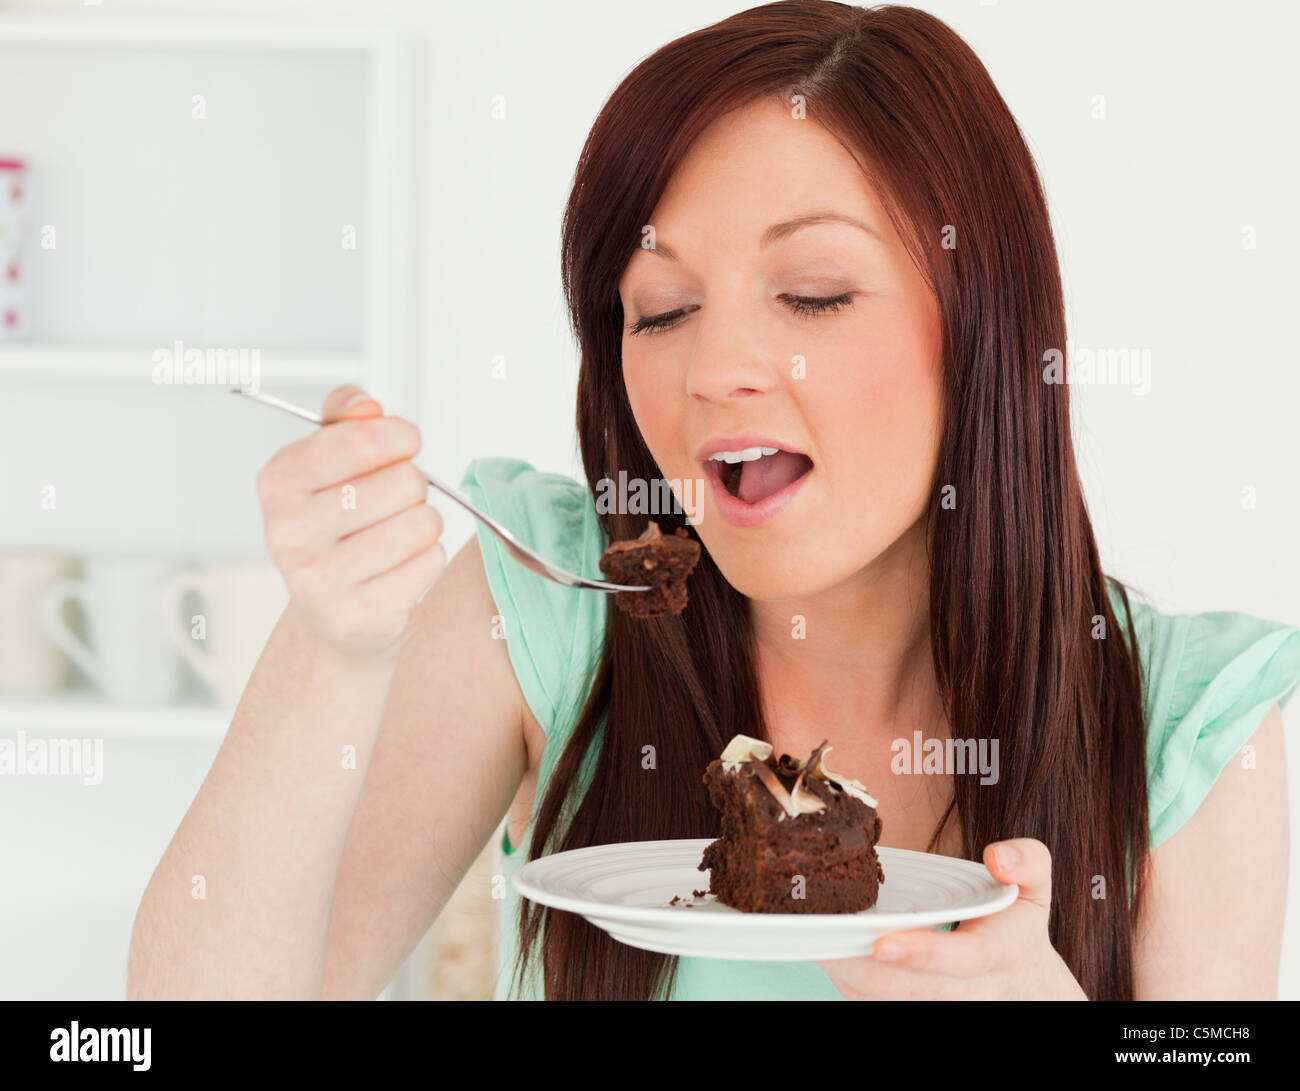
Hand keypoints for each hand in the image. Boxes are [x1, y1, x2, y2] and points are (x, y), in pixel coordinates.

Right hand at [257, 385, 446, 659]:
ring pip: (422, 523)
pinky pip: (430, 562)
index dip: (399, 435)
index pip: (360, 439)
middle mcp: (289, 533)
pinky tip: (400, 567)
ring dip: (423, 525)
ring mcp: (320, 580)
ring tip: (397, 535)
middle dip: (413, 486)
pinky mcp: (358, 615)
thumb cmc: (340, 525)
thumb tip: (367, 407)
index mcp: (278, 483)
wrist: (336, 613)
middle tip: (394, 502)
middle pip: (403, 482)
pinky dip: (428, 559)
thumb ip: (346, 418)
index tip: (404, 443)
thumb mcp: (329, 462)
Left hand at [816, 838, 1086, 999]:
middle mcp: (971, 991)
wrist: (1023, 985)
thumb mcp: (1034, 888)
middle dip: (862, 966)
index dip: (923, 953)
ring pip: (885, 1002)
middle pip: (911, 990)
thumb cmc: (1014, 925)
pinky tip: (824, 952)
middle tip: (822, 934)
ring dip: (846, 975)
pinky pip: (873, 1004)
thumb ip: (1026, 861)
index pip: (963, 959)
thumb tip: (998, 856)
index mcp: (998, 954)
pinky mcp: (916, 1012)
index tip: (882, 942)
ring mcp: (942, 1008)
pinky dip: (847, 982)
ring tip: (812, 938)